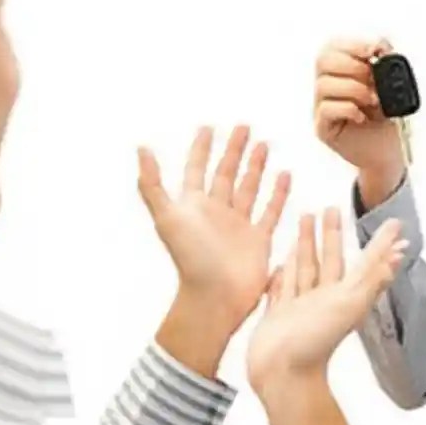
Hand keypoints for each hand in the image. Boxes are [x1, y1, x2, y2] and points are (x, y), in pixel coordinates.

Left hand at [137, 125, 290, 336]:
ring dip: (255, 167)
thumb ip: (152, 184)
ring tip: (264, 145)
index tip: (207, 128)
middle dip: (234, 150)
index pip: (197, 169)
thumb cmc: (189, 259)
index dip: (201, 149)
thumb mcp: (166, 217)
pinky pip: (270, 211)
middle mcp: (216, 212)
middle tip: (244, 127)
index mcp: (193, 205)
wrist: (215, 297)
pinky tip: (284, 175)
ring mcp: (239, 225)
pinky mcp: (259, 240)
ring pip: (248, 188)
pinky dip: (277, 194)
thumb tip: (141, 148)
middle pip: (225, 173)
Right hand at [246, 208, 405, 400]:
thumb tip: (399, 252)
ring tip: (303, 218)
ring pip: (304, 269)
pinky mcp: (277, 315)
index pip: (364, 262)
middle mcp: (323, 299)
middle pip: (329, 260)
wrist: (282, 375)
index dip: (378, 244)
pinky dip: (281, 274)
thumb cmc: (317, 340)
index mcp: (345, 295)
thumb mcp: (349, 302)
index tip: (388, 223)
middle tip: (330, 208)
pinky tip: (280, 261)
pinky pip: (280, 288)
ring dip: (305, 246)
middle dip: (330, 235)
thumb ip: (370, 275)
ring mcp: (299, 307)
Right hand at [313, 38, 404, 176]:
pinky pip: (326, 110)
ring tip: (374, 100)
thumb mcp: (391, 85)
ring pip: (324, 85)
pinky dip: (347, 108)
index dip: (352, 44)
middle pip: (323, 60)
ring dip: (354, 89)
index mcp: (340, 72)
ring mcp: (322, 107)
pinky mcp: (323, 128)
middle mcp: (327, 87)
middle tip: (372, 79)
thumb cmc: (386, 119)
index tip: (374, 50)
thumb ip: (386, 63)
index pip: (332, 46)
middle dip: (352, 65)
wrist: (389, 152)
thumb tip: (383, 46)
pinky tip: (362, 116)